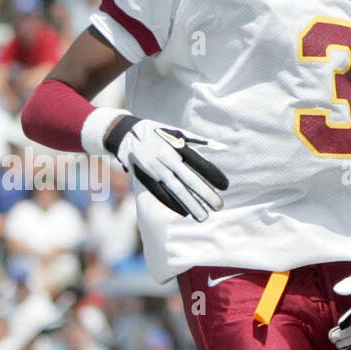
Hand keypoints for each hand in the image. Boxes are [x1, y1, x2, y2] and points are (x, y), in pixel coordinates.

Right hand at [105, 115, 227, 221]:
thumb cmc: (158, 133)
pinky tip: (184, 214)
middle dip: (205, 194)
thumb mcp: (178, 133)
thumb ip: (201, 142)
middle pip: (189, 179)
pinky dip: (173, 204)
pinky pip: (161, 194)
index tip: (225, 186)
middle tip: (219, 206)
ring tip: (204, 216)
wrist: (124, 134)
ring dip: (190, 204)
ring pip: (176, 190)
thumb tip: (225, 148)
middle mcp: (166, 159)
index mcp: (176, 147)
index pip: (199, 163)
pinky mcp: (146, 179)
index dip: (212, 175)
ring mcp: (155, 170)